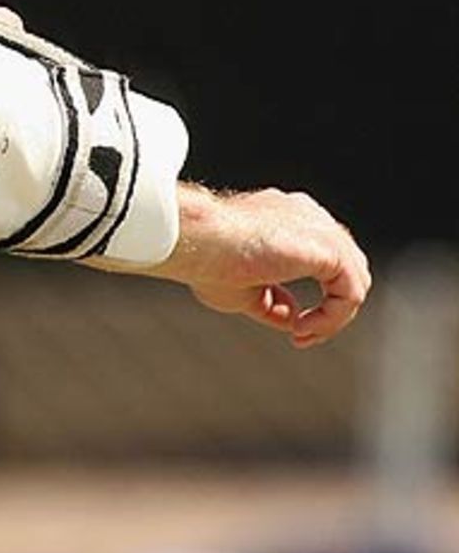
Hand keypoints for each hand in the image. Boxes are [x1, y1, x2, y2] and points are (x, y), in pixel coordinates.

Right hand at [160, 183, 371, 346]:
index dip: (319, 301)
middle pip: (347, 270)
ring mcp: (321, 228)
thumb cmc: (208, 260)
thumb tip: (294, 319)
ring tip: (302, 335)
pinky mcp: (328, 247)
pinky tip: (302, 329)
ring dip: (333, 318)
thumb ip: (274, 302)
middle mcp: (310, 217)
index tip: (294, 330)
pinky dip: (332, 318)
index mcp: (290, 218)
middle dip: (331, 310)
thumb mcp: (244, 291)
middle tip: (301, 335)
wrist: (198, 241)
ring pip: (354, 282)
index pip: (325, 260)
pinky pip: (351, 293)